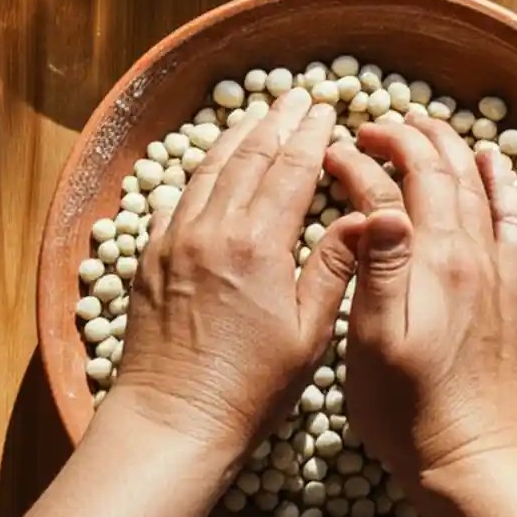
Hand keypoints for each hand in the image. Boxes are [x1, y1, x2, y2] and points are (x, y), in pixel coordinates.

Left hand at [107, 88, 364, 460]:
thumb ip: (334, 267)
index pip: (290, 170)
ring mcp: (174, 241)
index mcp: (259, 245)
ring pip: (208, 170)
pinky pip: (173, 200)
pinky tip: (204, 166)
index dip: (311, 136)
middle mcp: (213, 230)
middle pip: (249, 157)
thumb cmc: (250, 387)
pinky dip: (195, 174)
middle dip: (277, 122)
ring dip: (235, 137)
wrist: (174, 418)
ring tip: (256, 115)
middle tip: (297, 97)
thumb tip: (367, 217)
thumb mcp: (310, 333)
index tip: (327, 110)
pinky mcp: (149, 259)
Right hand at [324, 116, 516, 481]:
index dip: (355, 162)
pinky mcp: (507, 290)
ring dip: (447, 147)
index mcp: (429, 263)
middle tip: (369, 128)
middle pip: (438, 172)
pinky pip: (510, 218)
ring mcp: (493, 270)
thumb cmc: (413, 411)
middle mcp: (468, 255)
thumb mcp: (376, 345)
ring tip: (422, 125)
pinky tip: (494, 164)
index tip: (327, 153)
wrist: (478, 455)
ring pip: (475, 184)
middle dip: (402, 139)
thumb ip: (378, 272)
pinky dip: (501, 182)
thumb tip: (378, 207)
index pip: (388, 188)